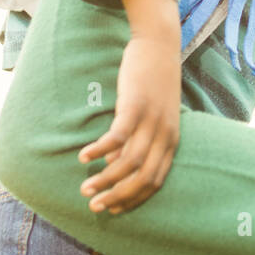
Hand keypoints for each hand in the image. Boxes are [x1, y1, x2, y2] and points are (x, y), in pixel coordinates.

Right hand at [77, 0, 181, 213]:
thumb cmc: (153, 81)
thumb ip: (140, 139)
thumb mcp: (155, 114)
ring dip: (105, 179)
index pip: (155, 181)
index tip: (114, 210)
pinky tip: (83, 157)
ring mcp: (152, 120)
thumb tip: (114, 162)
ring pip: (128, 162)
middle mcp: (165, 133)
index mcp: (172, 139)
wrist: (159, 44)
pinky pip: (116, 137)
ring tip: (85, 187)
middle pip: (142, 178)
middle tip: (94, 206)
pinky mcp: (135, 105)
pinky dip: (99, 151)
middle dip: (117, 197)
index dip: (134, 199)